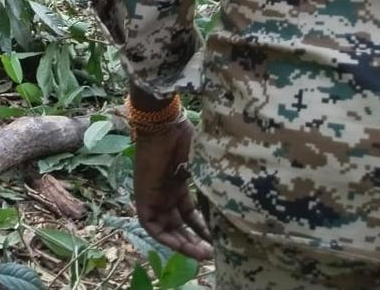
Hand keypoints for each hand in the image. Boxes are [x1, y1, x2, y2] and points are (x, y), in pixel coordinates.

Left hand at [134, 118, 213, 260]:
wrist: (164, 125)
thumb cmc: (185, 137)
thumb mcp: (204, 166)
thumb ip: (212, 184)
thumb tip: (235, 203)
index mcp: (179, 183)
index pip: (189, 213)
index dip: (203, 227)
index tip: (219, 239)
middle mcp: (166, 192)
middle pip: (178, 224)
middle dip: (195, 241)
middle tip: (213, 254)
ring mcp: (154, 194)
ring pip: (166, 228)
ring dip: (183, 243)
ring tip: (203, 255)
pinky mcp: (143, 196)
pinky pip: (151, 224)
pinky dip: (165, 237)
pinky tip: (182, 246)